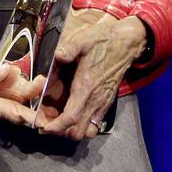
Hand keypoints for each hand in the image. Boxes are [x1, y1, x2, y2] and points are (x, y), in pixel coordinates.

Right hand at [0, 52, 41, 127]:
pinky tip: (19, 95)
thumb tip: (10, 71)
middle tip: (46, 108)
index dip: (25, 116)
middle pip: (8, 111)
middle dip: (28, 110)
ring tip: (38, 102)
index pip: (7, 110)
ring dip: (19, 104)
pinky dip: (7, 101)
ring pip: (3, 108)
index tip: (40, 120)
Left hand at [37, 10, 148, 139]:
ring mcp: (102, 103)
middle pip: (77, 131)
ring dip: (71, 131)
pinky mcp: (106, 103)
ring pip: (86, 131)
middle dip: (60, 132)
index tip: (44, 127)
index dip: (57, 126)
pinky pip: (94, 124)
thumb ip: (69, 49)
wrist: (126, 43)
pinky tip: (72, 117)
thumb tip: (57, 56)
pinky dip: (82, 127)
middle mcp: (96, 100)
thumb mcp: (83, 40)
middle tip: (47, 124)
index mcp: (86, 87)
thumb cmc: (104, 41)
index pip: (71, 117)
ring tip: (58, 123)